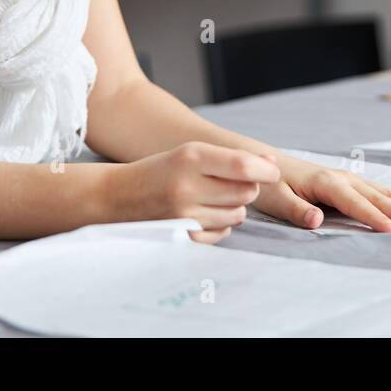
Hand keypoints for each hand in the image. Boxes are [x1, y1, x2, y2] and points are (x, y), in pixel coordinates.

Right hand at [109, 141, 280, 243]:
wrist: (119, 195)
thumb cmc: (163, 170)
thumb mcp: (192, 153)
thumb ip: (232, 158)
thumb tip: (271, 165)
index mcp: (191, 157)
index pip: (243, 166)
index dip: (266, 170)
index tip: (272, 171)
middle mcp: (187, 187)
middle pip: (246, 192)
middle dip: (249, 187)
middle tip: (233, 183)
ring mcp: (184, 216)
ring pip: (238, 214)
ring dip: (235, 206)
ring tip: (214, 197)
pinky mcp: (182, 237)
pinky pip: (223, 233)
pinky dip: (222, 224)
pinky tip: (205, 213)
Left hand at [250, 153, 390, 231]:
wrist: (264, 163)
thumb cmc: (269, 184)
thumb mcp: (275, 198)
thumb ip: (297, 210)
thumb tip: (317, 221)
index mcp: (326, 182)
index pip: (355, 203)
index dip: (374, 217)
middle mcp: (342, 178)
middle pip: (379, 197)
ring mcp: (348, 178)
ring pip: (384, 193)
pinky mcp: (349, 182)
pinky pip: (379, 191)